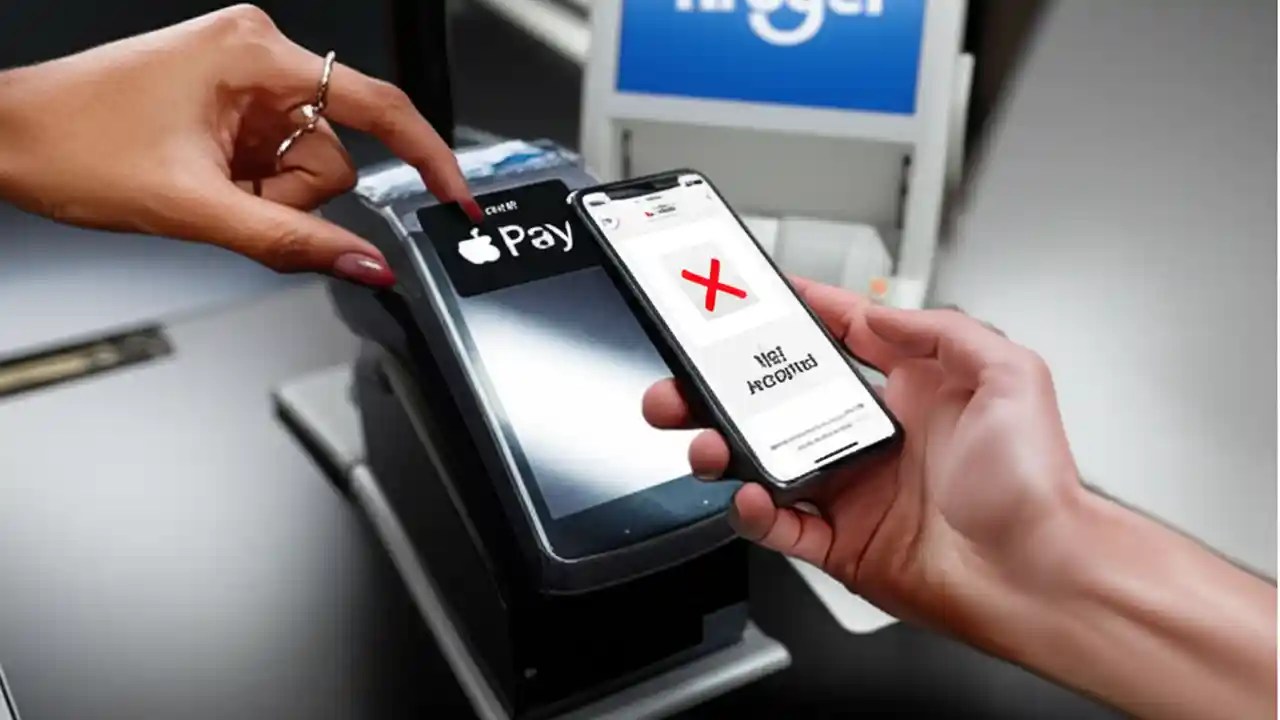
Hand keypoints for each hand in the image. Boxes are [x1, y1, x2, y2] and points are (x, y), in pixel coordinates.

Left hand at [0, 5, 480, 285]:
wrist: (9, 138)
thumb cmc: (73, 144)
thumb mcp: (196, 207)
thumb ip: (293, 241)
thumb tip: (366, 264)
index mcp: (255, 54)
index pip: (378, 108)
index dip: (428, 159)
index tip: (457, 199)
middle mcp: (257, 54)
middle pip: (334, 150)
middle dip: (294, 194)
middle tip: (234, 202)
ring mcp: (243, 77)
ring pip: (307, 161)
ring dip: (270, 194)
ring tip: (209, 190)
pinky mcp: (231, 99)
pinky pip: (278, 158)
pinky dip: (254, 186)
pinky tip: (207, 180)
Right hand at [642, 277, 1084, 633]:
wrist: (1039, 574)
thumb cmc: (1036, 483)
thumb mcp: (1009, 374)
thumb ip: (939, 330)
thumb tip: (873, 310)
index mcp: (911, 394)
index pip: (838, 339)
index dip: (795, 315)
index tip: (752, 296)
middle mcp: (873, 440)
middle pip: (778, 403)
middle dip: (723, 390)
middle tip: (686, 381)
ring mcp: (852, 492)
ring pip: (763, 463)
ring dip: (723, 449)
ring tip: (707, 443)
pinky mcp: (840, 544)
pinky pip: (778, 524)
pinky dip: (752, 511)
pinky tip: (749, 494)